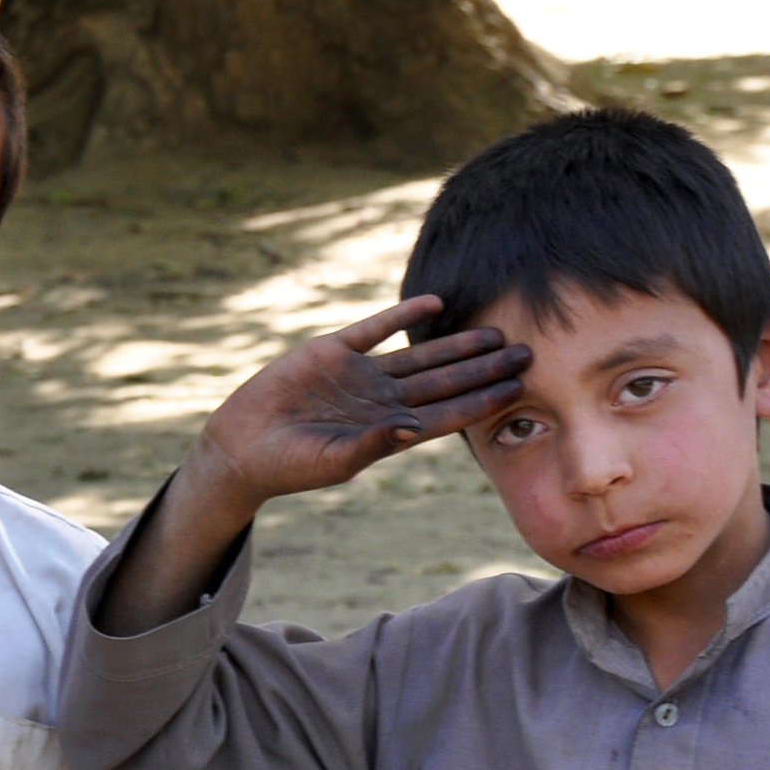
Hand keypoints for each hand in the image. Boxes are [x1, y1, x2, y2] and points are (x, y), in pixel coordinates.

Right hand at [95, 301, 526, 634]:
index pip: (447, 415)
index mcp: (388, 432)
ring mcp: (360, 375)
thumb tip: (413, 429)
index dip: (481, 400)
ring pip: (419, 355)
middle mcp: (382, 402)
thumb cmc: (289, 466)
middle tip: (526, 354)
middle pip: (444, 381)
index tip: (516, 389)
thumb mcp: (334, 461)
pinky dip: (403, 315)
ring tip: (494, 333)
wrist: (243, 447)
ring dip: (455, 344)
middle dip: (483, 369)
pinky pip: (376, 329)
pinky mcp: (333, 352)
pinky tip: (434, 303)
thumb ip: (373, 444)